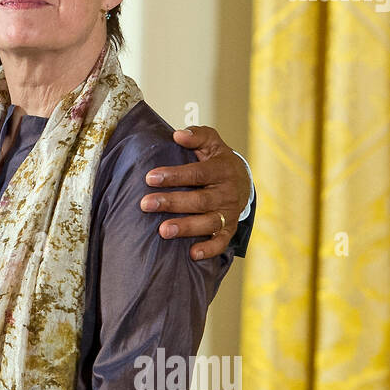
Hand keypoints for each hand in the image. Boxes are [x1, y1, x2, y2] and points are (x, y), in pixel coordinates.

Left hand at [140, 126, 249, 259]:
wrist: (244, 181)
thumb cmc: (218, 161)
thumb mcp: (212, 143)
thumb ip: (197, 136)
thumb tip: (178, 135)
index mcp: (222, 170)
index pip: (197, 173)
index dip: (174, 176)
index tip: (149, 177)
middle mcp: (227, 193)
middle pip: (199, 200)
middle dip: (172, 203)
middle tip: (145, 204)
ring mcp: (229, 213)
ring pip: (208, 222)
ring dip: (186, 227)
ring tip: (163, 231)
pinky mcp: (229, 229)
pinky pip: (221, 242)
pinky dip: (209, 249)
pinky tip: (192, 254)